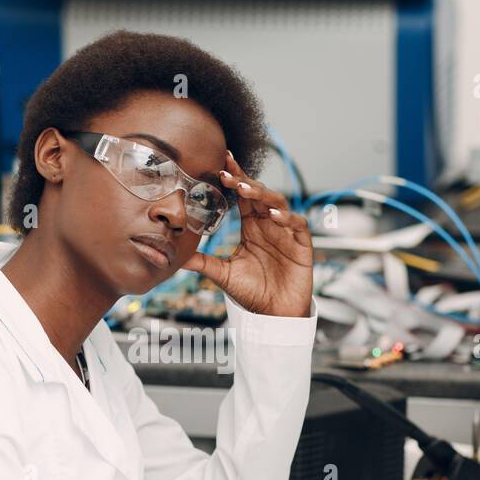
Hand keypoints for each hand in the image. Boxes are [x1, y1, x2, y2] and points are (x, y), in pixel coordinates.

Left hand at [180, 151, 313, 317]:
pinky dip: (287, 217)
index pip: (243, 197)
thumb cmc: (253, 293)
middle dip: (245, 182)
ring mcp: (286, 233)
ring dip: (263, 195)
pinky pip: (297, 224)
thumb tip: (178, 256)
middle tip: (227, 172)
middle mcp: (269, 225)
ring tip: (246, 190)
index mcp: (251, 227)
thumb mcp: (223, 275)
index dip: (234, 179)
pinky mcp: (301, 245)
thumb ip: (203, 262)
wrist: (275, 315)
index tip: (221, 164)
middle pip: (260, 194)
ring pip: (278, 203)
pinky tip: (274, 215)